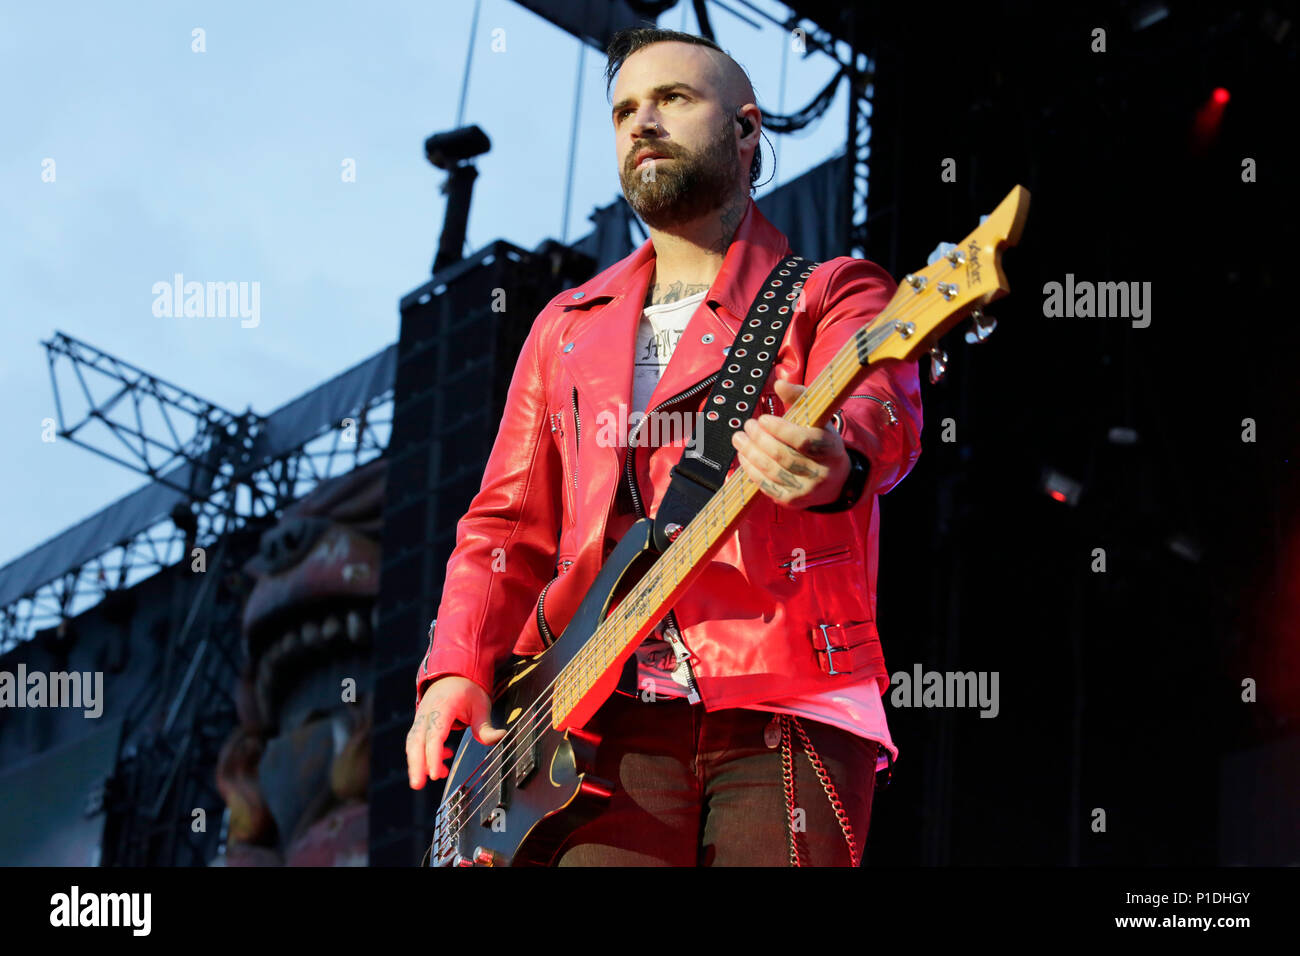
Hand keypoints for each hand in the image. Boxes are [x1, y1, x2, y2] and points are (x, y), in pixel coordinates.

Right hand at [406, 675, 506, 787]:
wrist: (452, 673)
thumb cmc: (468, 690)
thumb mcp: (481, 704)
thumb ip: (486, 727)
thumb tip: (502, 737)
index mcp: (443, 707)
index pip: (435, 735)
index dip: (433, 756)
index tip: (435, 774)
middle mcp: (427, 712)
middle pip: (416, 742)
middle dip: (416, 765)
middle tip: (418, 785)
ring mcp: (420, 717)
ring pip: (412, 743)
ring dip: (418, 763)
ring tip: (436, 776)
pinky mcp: (419, 723)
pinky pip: (416, 742)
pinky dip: (423, 755)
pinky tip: (441, 762)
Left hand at [730, 377, 850, 509]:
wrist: (836, 479)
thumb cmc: (822, 441)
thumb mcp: (818, 417)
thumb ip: (799, 397)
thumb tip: (779, 383)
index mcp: (830, 448)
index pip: (803, 440)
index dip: (779, 430)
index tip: (763, 419)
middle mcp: (820, 471)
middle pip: (783, 456)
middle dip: (759, 440)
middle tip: (746, 426)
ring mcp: (806, 489)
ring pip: (772, 472)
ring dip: (750, 454)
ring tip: (739, 439)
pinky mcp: (793, 500)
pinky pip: (767, 486)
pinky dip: (751, 471)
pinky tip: (743, 457)